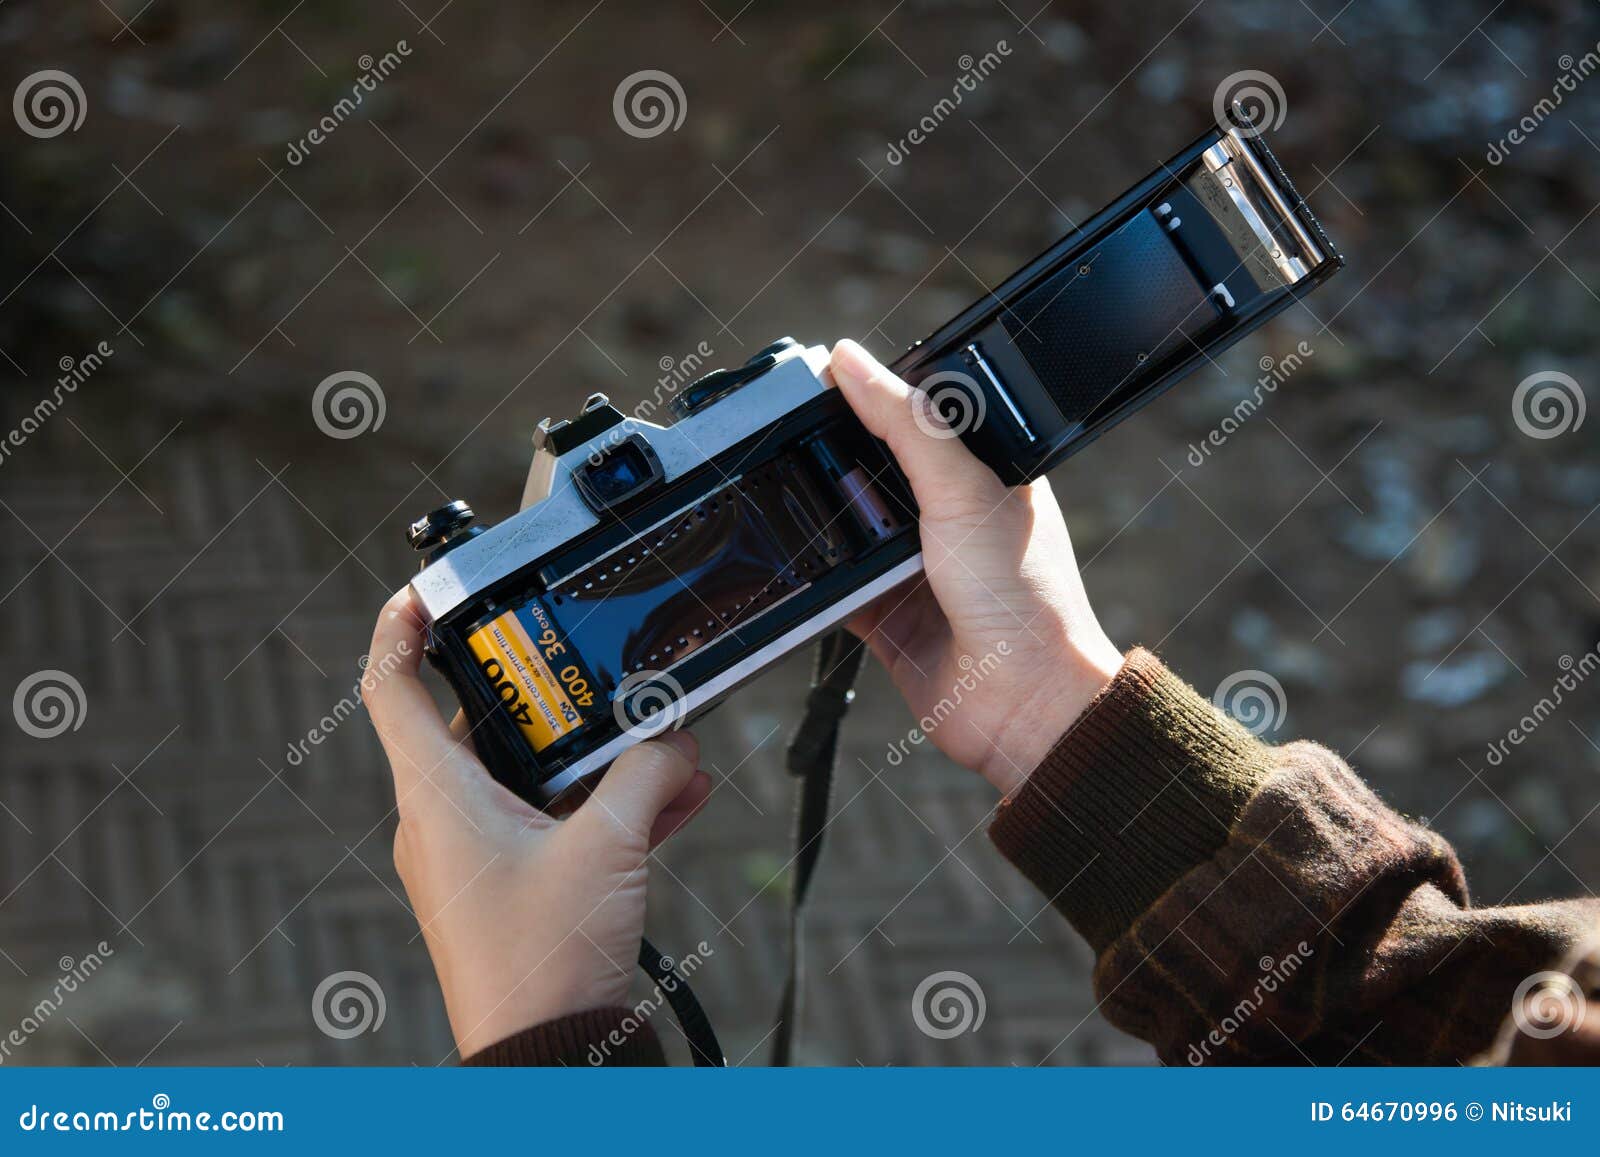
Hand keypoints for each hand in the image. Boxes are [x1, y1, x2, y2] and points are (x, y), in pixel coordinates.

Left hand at [362, 588, 711, 1057]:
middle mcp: (445, 818)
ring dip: (599, 764)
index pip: (391, 685)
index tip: (428, 588)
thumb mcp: (609, 848)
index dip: (401, 625)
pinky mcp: (511, 887)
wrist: (547, 1058)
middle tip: (606, 677)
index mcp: (438, 794)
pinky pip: (555, 824)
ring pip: (533, 777)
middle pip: (486, 724)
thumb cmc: (544, 962)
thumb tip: (675, 742)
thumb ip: (647, 775)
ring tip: (668, 756)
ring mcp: (476, 856)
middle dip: (557, 703)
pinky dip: (604, 809)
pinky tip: (671, 804)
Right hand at [830, 339, 1124, 795]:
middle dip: (836, 460)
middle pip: (874, 470)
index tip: (823, 379)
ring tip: (788, 493)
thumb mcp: (962, 488)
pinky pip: (836, 585)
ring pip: (850, 527)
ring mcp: (916, 568)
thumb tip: (850, 361)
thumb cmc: (1022, 596)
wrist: (1021, 703)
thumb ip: (905, 422)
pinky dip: (817, 576)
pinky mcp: (886, 616)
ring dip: (825, 519)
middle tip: (792, 438)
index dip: (874, 396)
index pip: (918, 416)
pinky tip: (796, 558)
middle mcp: (950, 518)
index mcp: (983, 474)